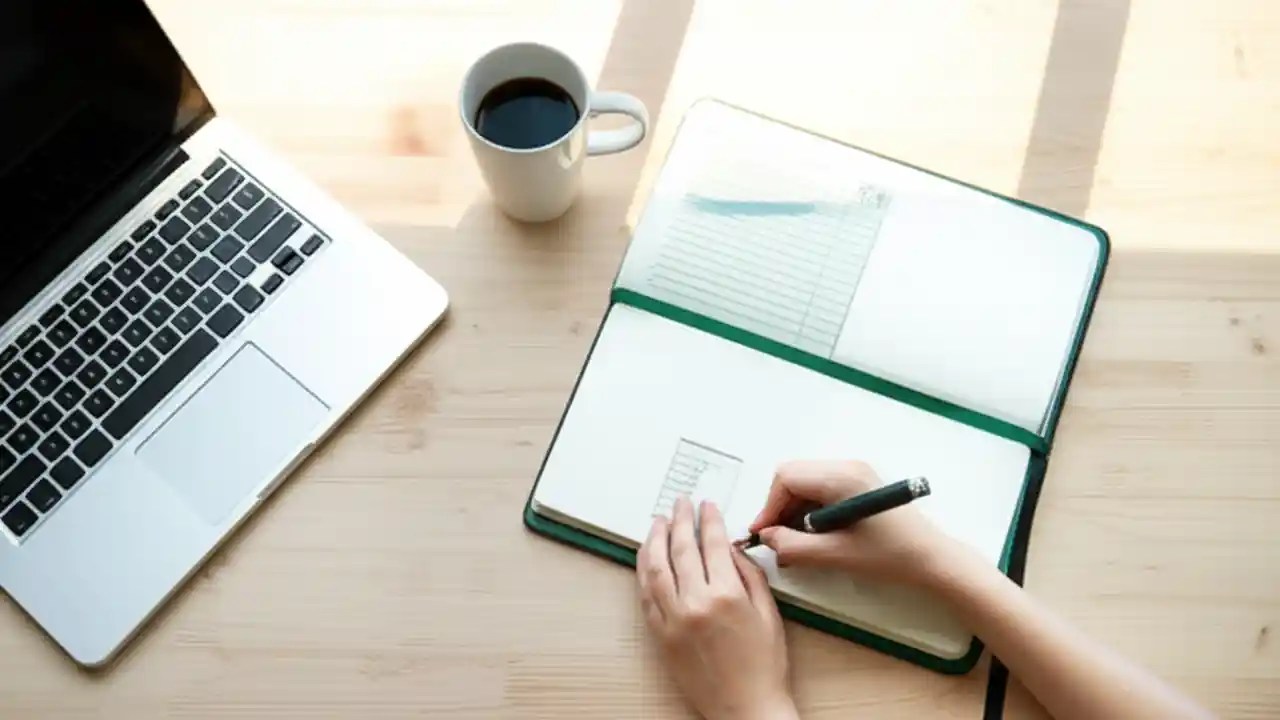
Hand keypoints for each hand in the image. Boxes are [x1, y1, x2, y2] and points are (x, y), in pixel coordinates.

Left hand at [637, 496, 798, 719]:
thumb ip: (749, 575)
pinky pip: (646, 595)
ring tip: (658, 522)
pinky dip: (644, 571)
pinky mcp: (660, 636)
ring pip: (655, 568)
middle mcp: (696, 604)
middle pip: (680, 549)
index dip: (708, 520)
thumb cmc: (764, 665)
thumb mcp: (769, 613)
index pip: (712, 543)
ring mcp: (673, 620)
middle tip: (680, 503)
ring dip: (654, 540)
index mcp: (727, 595)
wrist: (746, 708)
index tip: (706, 505)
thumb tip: (729, 548)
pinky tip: (647, 557)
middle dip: (679, 520)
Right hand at [749, 460, 964, 589]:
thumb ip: (794, 546)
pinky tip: (814, 535)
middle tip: (777, 539)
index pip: (787, 479)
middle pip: (794, 476)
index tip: (762, 535)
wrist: (933, 559)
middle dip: (779, 507)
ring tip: (796, 541)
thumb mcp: (836, 555)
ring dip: (794, 509)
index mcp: (842, 477)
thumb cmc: (890, 556)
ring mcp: (854, 472)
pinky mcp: (859, 483)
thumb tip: (767, 538)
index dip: (769, 507)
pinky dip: (809, 509)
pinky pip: (821, 488)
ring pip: (805, 482)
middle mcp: (847, 466)